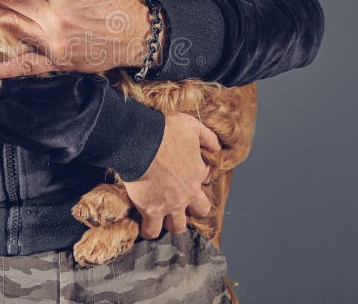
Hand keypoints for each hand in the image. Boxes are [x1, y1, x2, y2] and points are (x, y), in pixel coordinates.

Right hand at [123, 112, 220, 237]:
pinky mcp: (151, 211)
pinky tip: (145, 227)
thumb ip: (208, 137)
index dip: (196, 177)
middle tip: (180, 202)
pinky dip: (149, 230)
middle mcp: (187, 193)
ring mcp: (170, 205)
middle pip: (199, 210)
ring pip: (177, 226)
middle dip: (192, 208)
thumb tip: (217, 148)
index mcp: (197, 173)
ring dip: (172, 223)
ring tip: (163, 219)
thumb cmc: (165, 132)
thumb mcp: (192, 126)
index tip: (185, 174)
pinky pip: (152, 230)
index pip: (203, 180)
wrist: (140, 142)